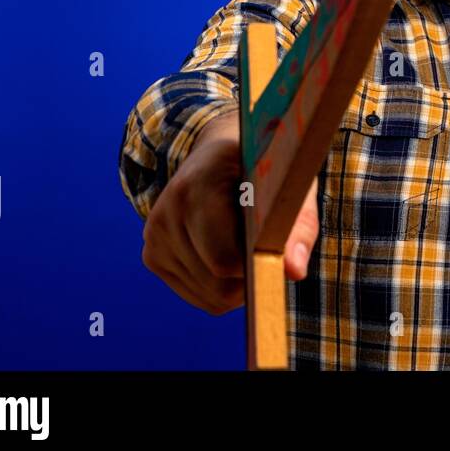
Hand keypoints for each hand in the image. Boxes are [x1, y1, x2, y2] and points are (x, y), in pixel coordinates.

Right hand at [140, 110, 320, 313]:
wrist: (221, 154)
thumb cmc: (264, 170)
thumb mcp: (290, 187)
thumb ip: (297, 228)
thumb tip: (295, 272)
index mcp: (200, 184)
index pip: (224, 259)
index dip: (256, 266)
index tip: (276, 253)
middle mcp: (168, 210)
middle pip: (216, 283)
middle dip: (250, 280)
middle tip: (266, 251)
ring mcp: (155, 235)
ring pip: (207, 296)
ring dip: (236, 284)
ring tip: (246, 246)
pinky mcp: (152, 255)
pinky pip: (196, 295)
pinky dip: (219, 287)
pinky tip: (227, 254)